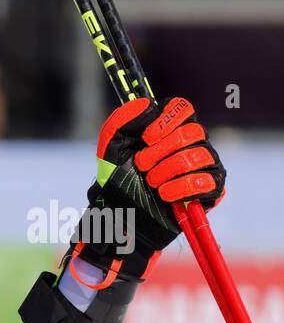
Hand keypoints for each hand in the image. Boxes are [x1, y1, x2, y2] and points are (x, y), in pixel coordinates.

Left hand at [74, 96, 225, 281]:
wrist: (120, 217)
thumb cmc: (116, 182)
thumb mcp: (110, 148)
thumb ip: (122, 120)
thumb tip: (147, 105)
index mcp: (170, 129)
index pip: (182, 108)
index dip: (165, 122)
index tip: (146, 139)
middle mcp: (191, 144)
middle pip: (192, 132)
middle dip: (161, 151)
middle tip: (143, 166)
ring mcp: (204, 166)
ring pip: (199, 155)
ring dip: (168, 171)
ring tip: (152, 184)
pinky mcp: (210, 190)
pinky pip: (209, 181)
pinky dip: (182, 188)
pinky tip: (165, 196)